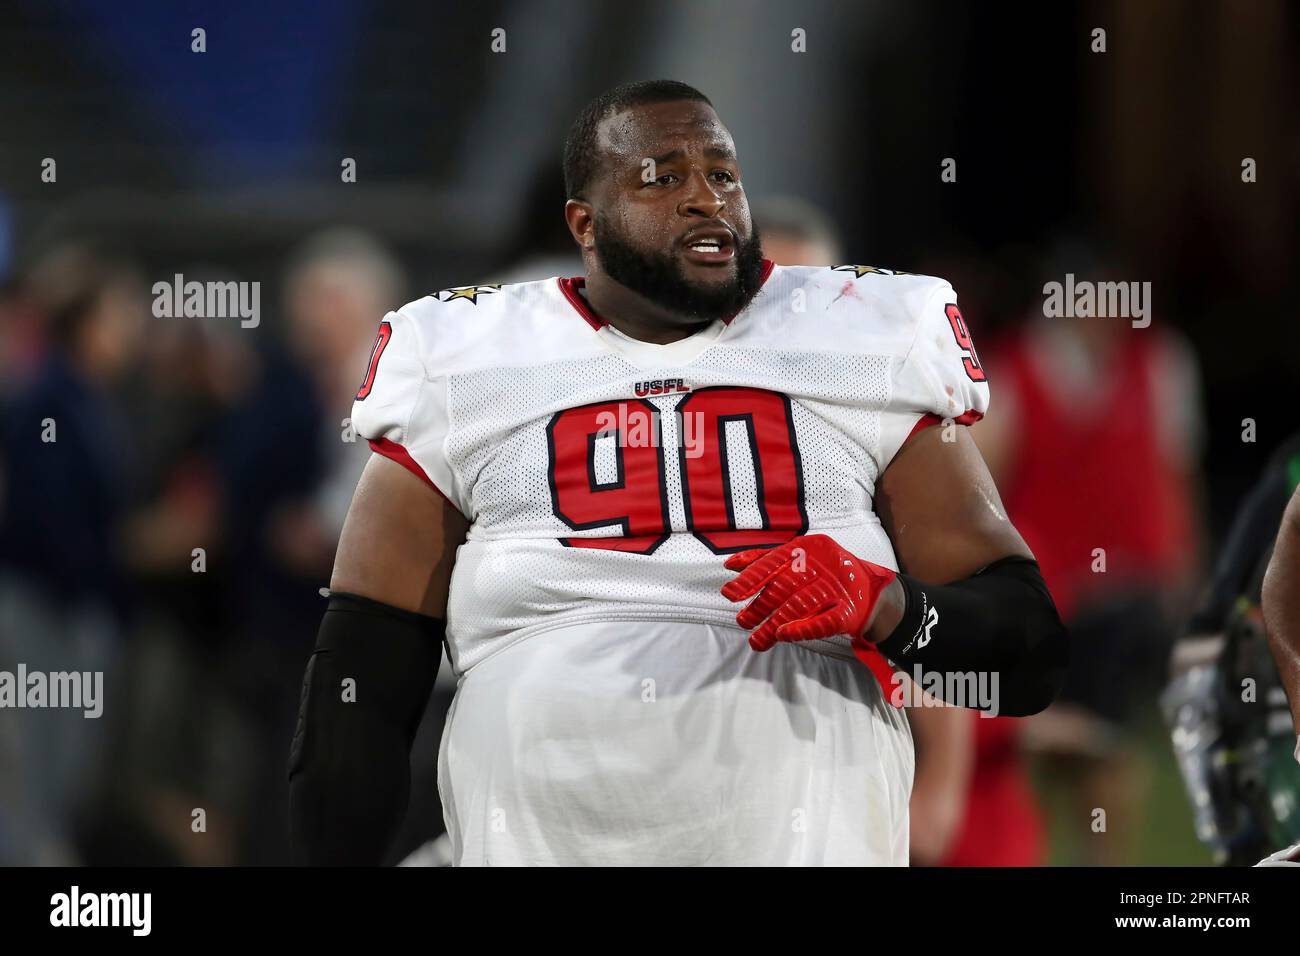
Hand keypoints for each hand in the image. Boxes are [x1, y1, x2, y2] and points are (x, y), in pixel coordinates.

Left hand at [720, 534, 899, 651]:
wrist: (870, 593)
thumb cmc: (826, 574)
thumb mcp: (799, 558)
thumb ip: (765, 560)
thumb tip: (730, 565)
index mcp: (808, 549)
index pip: (774, 561)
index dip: (751, 578)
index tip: (729, 594)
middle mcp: (823, 566)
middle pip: (785, 587)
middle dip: (759, 606)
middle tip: (742, 621)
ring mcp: (837, 589)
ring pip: (799, 607)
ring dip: (774, 625)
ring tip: (756, 640)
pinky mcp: (849, 613)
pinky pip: (824, 622)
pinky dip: (803, 629)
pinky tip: (784, 636)